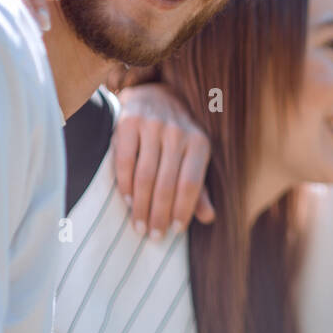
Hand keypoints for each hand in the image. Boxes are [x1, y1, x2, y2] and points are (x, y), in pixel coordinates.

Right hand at [113, 83, 214, 238]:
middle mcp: (178, 133)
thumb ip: (200, 188)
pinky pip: (124, 161)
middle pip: (166, 184)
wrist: (155, 96)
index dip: (183, 210)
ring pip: (145, 176)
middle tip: (153, 236)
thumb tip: (209, 217)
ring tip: (139, 225)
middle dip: (159, 215)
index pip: (191, 185)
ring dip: (141, 206)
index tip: (175, 231)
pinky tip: (128, 202)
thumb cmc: (179, 137)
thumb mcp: (195, 157)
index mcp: (200, 143)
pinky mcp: (129, 122)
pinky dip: (125, 185)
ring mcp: (152, 125)